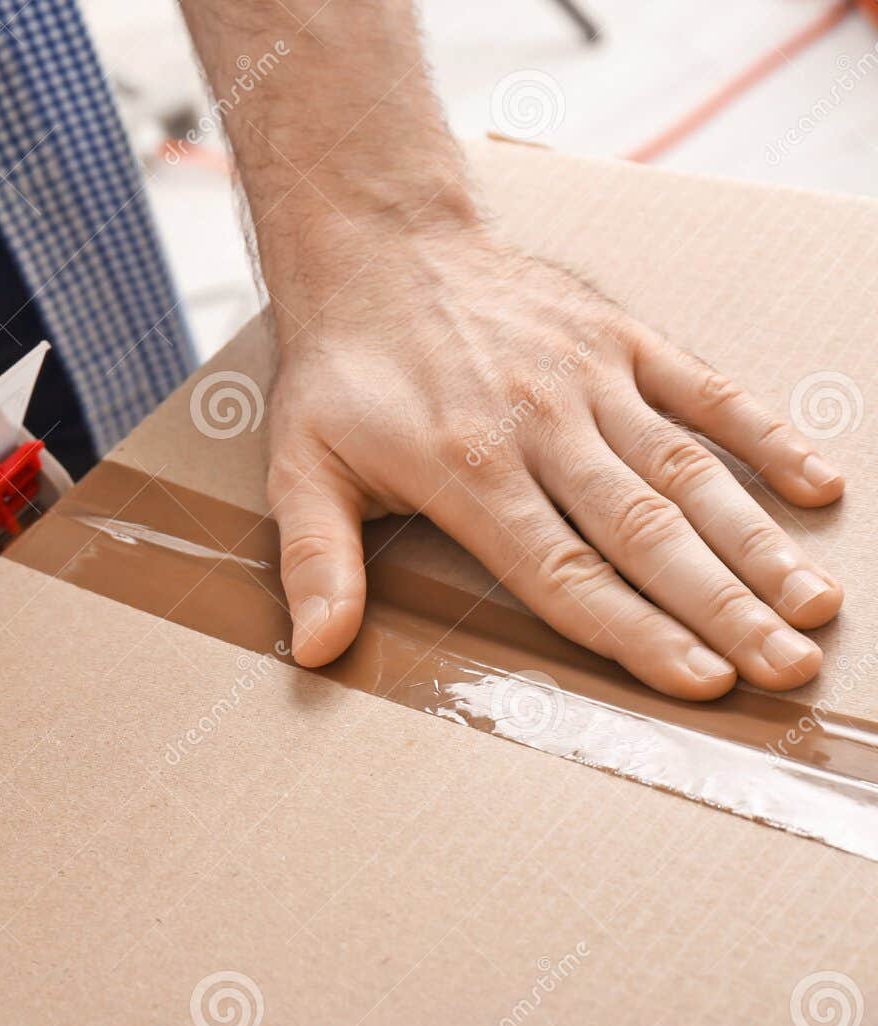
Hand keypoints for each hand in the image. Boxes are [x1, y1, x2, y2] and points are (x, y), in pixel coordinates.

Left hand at [267, 225, 843, 699]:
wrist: (376, 247)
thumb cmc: (342, 372)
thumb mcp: (301, 467)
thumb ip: (316, 560)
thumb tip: (313, 649)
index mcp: (466, 470)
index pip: (563, 572)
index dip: (634, 631)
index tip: (699, 682)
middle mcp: (540, 427)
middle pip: (644, 533)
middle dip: (722, 607)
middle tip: (787, 666)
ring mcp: (589, 378)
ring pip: (688, 469)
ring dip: (756, 540)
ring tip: (817, 603)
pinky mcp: (619, 337)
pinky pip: (706, 388)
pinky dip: (765, 433)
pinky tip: (820, 484)